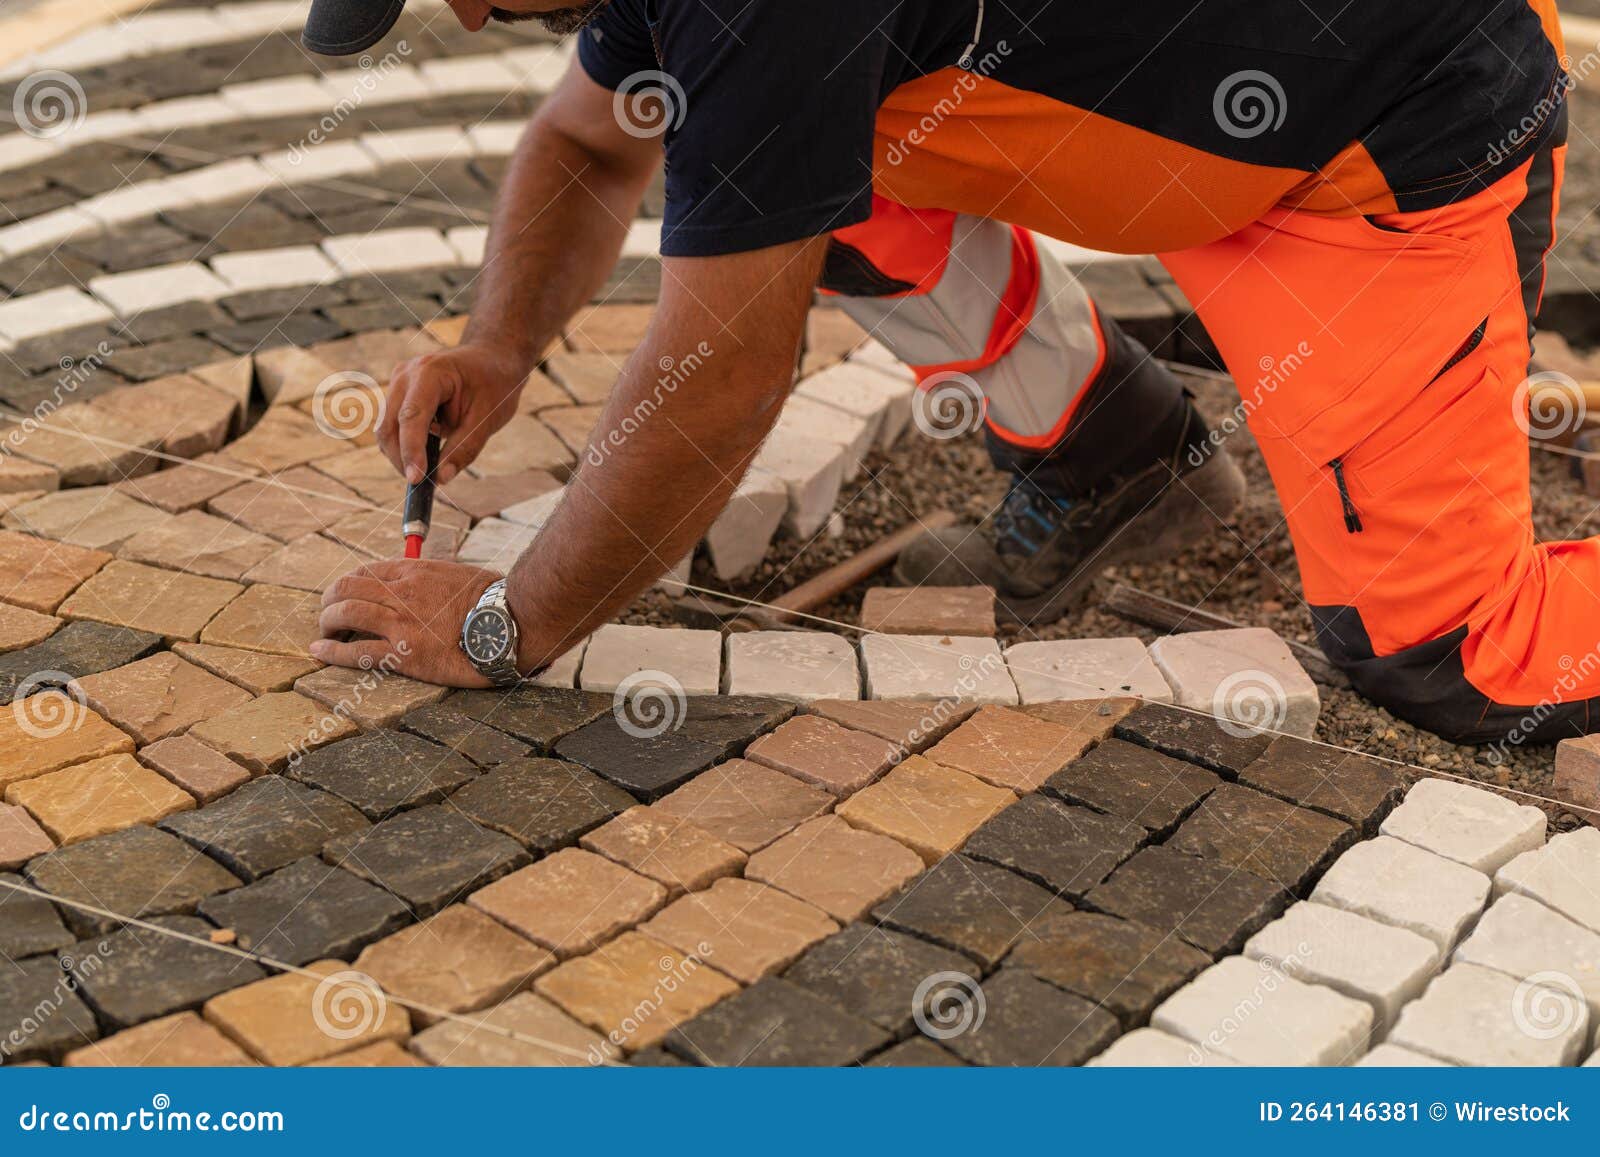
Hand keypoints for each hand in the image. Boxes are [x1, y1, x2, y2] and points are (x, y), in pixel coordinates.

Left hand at [311, 559, 506, 686]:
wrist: (508, 624)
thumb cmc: (495, 600)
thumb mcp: (462, 576)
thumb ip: (439, 578)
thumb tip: (434, 585)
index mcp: (416, 571)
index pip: (369, 570)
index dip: (351, 581)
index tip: (348, 592)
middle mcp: (401, 593)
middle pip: (348, 587)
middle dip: (331, 598)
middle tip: (328, 611)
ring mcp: (400, 623)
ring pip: (345, 614)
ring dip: (327, 622)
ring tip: (324, 631)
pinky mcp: (403, 653)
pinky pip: (357, 651)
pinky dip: (332, 651)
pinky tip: (320, 650)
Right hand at [377, 343, 527, 485]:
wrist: (491, 359)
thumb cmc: (494, 384)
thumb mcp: (488, 419)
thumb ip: (464, 448)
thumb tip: (441, 479)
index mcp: (430, 372)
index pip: (412, 416)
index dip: (411, 451)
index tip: (416, 480)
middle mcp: (406, 375)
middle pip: (390, 425)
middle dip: (402, 459)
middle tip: (423, 485)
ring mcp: (398, 383)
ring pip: (387, 429)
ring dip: (402, 454)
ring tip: (428, 469)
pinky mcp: (399, 394)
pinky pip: (393, 427)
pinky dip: (405, 445)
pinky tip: (426, 455)